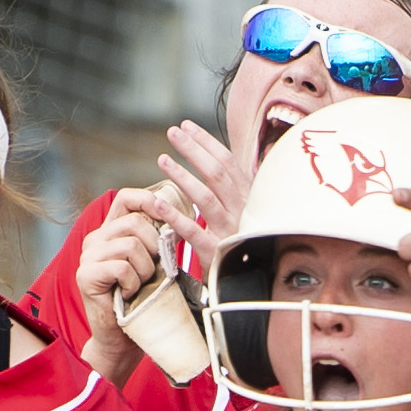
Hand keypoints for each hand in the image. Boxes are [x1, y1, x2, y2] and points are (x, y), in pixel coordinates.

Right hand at [76, 189, 168, 369]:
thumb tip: (179, 215)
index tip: (168, 217)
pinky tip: (129, 294)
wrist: (123, 338)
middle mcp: (95, 240)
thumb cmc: (142, 299)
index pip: (127, 198)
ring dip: (145, 269)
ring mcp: (87, 257)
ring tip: (140, 285)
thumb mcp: (153, 262)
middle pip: (134, 222)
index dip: (149, 200)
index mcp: (110, 232)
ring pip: (130, 245)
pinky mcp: (85, 275)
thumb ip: (157, 238)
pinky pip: (122, 267)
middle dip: (155, 247)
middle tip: (154, 270)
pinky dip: (134, 283)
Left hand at [152, 120, 249, 264]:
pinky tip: (159, 203)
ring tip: (162, 159)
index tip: (186, 126)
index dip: (206, 142)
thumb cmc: (243, 243)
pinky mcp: (216, 253)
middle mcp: (242, 211)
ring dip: (183, 175)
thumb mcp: (244, 212)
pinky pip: (194, 231)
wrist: (251, 285)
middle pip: (217, 173)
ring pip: (206, 198)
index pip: (228, 162)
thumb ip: (230, 189)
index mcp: (248, 198)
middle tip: (172, 132)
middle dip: (194, 149)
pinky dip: (176, 216)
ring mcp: (230, 231)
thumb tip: (213, 157)